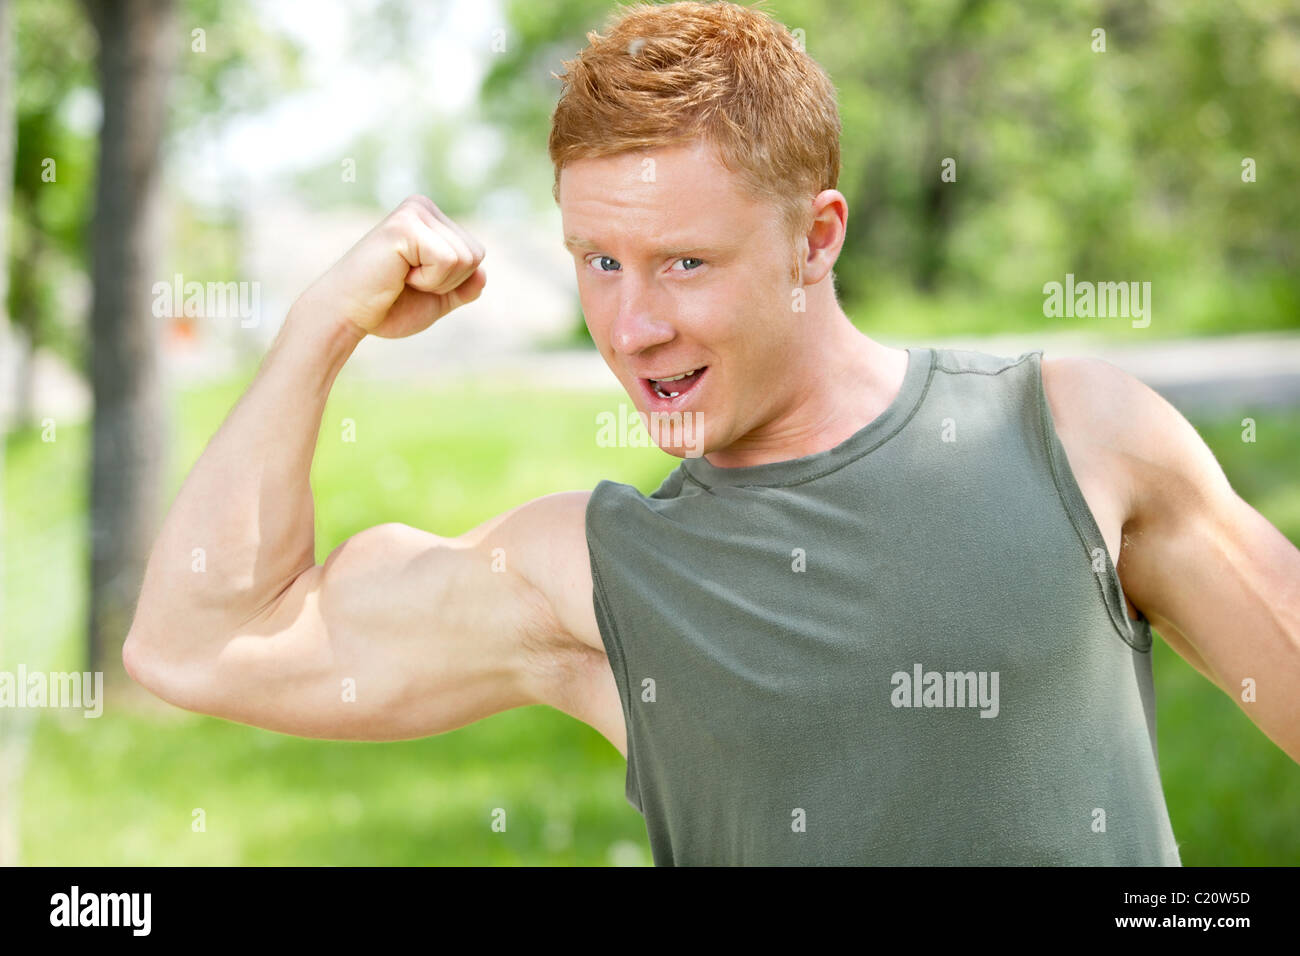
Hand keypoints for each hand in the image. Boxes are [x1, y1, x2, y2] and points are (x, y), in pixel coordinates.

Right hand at [294, 195, 486, 338]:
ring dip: (436, 282)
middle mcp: (423, 206)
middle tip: (407, 281)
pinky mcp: (405, 225)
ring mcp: (413, 211)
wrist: (349, 315)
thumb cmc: (389, 307)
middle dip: (448, 282)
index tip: (416, 282)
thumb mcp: (439, 298)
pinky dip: (428, 280)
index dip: (454, 283)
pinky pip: (448, 261)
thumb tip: (483, 272)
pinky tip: (398, 274)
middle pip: (475, 254)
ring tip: (401, 277)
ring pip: (465, 258)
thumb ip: (465, 286)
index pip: (476, 254)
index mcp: (432, 219)